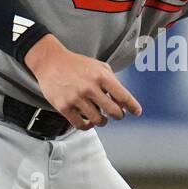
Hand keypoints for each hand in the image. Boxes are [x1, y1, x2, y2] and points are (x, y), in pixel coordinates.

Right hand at [24, 35, 142, 129]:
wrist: (51, 62)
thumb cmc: (77, 65)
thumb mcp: (99, 66)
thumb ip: (113, 82)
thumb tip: (123, 101)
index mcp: (101, 76)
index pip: (123, 96)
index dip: (132, 106)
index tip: (136, 112)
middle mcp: (90, 88)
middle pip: (113, 111)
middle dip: (119, 115)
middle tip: (117, 115)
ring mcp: (76, 98)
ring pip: (98, 120)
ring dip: (103, 121)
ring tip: (102, 118)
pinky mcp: (64, 107)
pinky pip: (81, 124)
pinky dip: (88, 126)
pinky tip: (88, 121)